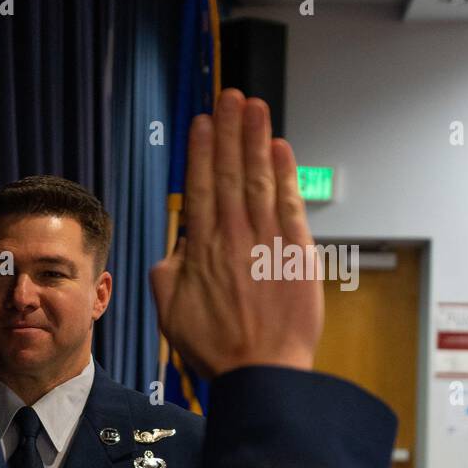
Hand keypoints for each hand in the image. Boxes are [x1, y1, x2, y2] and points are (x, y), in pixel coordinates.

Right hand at [150, 90, 322, 378]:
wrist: (261, 371)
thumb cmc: (214, 347)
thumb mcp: (170, 311)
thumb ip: (170, 271)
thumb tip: (180, 246)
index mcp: (200, 249)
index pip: (200, 187)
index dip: (201, 151)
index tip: (202, 122)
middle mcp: (235, 236)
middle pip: (230, 172)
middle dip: (230, 131)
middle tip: (230, 96)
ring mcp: (268, 241)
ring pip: (259, 178)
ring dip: (256, 139)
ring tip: (254, 106)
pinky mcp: (297, 252)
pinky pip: (290, 202)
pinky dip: (285, 172)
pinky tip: (279, 147)